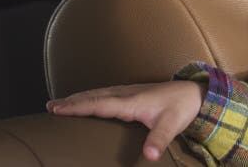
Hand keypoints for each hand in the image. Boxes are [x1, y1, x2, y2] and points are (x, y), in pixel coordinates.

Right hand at [46, 81, 205, 161]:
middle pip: (94, 96)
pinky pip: (108, 93)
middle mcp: (128, 94)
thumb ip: (159, 139)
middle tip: (50, 106)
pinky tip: (90, 100)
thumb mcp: (173, 125)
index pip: (98, 104)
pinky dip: (93, 96)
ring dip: (80, 97)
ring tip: (62, 102)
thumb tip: (150, 156)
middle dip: (72, 100)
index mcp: (131, 102)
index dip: (77, 106)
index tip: (56, 108)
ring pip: (100, 93)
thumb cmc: (183, 107)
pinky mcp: (136, 93)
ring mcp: (131, 91)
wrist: (196, 92)